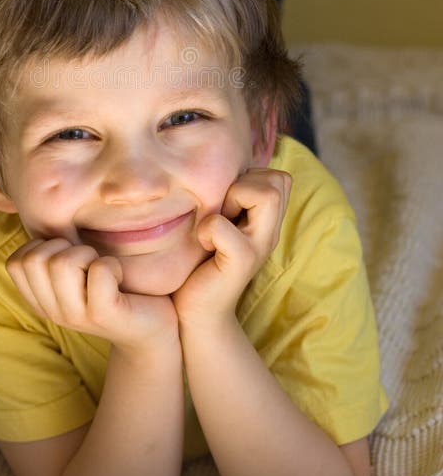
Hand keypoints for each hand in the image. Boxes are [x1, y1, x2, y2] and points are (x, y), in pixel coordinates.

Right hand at [6, 239, 178, 352]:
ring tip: (104, 270)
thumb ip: (56, 252)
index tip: (69, 255)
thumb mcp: (78, 270)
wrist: (153, 330)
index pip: (16, 261)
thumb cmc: (114, 287)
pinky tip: (120, 279)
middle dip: (65, 247)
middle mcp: (52, 311)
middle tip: (90, 262)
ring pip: (62, 263)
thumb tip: (44, 205)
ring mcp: (76, 316)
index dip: (43, 246)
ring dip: (89, 255)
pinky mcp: (104, 315)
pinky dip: (113, 265)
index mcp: (41, 300)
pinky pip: (99, 270)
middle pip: (34, 259)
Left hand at [172, 168, 291, 327]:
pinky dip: (206, 229)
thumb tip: (218, 162)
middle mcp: (270, 232)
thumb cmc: (200, 262)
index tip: (226, 205)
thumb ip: (229, 198)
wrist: (196, 313)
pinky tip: (203, 245)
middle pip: (277, 179)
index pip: (278, 176)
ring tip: (215, 226)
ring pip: (264, 193)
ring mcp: (259, 247)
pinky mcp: (241, 262)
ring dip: (231, 199)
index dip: (250, 179)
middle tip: (222, 213)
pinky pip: (222, 225)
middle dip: (243, 185)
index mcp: (267, 221)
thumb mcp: (217, 222)